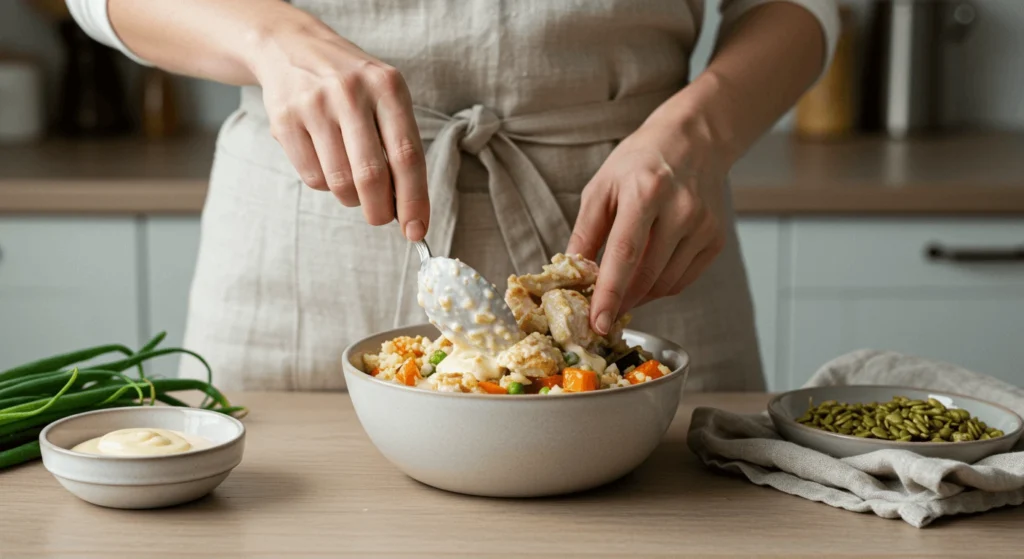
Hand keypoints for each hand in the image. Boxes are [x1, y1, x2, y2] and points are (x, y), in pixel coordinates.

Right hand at [251, 24, 428, 239]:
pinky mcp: (285, 120)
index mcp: (387, 87)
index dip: (414, 200)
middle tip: (380, 218)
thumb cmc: (352, 85)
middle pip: (371, 175)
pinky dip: (325, 184)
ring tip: (353, 184)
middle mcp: (351, 93)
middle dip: (379, 210)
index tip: (417, 231)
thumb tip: (408, 208)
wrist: (291, 47)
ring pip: (340, 181)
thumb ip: (399, 145)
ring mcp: (314, 105)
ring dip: (351, 198)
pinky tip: (327, 164)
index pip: (407, 156)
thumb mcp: (385, 97)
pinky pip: (312, 177)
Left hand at [567, 116, 727, 334]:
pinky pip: (683, 279)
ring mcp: (703, 226)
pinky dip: (660, 287)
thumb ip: (585, 232)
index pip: (625, 254)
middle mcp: (680, 210)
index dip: (610, 293)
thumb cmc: (639, 162)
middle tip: (601, 312)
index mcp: (646, 192)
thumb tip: (572, 274)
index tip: (597, 322)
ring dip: (639, 296)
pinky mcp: (715, 239)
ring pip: (666, 284)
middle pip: (647, 275)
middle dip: (621, 301)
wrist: (694, 141)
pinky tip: (645, 277)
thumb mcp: (602, 187)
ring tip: (621, 291)